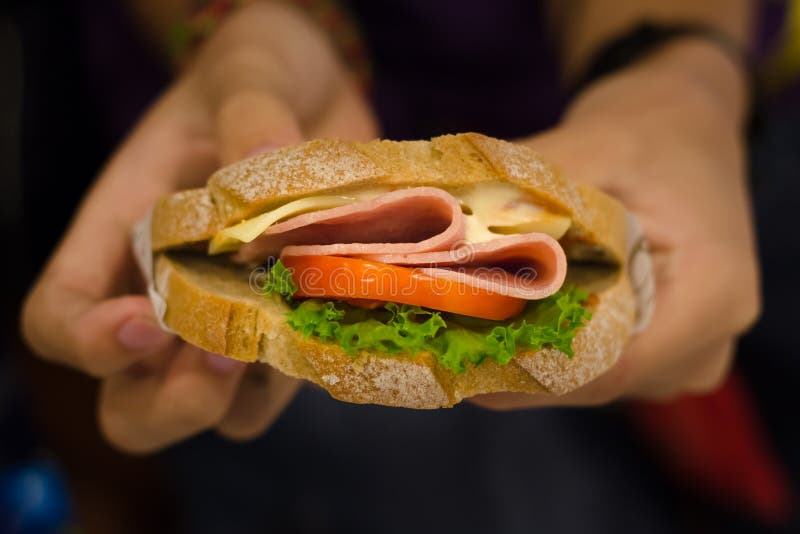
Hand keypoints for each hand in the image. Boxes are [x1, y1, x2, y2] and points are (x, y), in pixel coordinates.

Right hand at [21, 2, 377, 452]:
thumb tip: (261, 166)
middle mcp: (167, 294)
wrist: (318, 90)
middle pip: (131, 402)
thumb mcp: (246, 75)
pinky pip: (288, 384)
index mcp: (122, 236)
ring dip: (240, 401)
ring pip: (216, 412)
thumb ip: (249, 115)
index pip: (59, 318)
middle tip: (219, 360)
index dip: (87, 341)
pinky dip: (304, 375)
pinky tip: (335, 329)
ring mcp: (233, 319)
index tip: (145, 324)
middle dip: (168, 403)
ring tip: (282, 346)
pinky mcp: (295, 324)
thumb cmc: (256, 75)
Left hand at [474, 40, 759, 407]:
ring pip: (588, 379)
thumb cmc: (652, 131)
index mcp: (710, 294)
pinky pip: (597, 364)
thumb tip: (445, 227)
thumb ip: (527, 190)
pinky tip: (501, 315)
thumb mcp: (594, 144)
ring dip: (525, 353)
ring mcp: (688, 354)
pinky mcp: (665, 350)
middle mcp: (707, 340)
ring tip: (460, 320)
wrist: (689, 127)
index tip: (451, 353)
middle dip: (510, 358)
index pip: (603, 367)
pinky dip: (547, 343)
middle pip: (590, 380)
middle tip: (436, 331)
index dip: (520, 368)